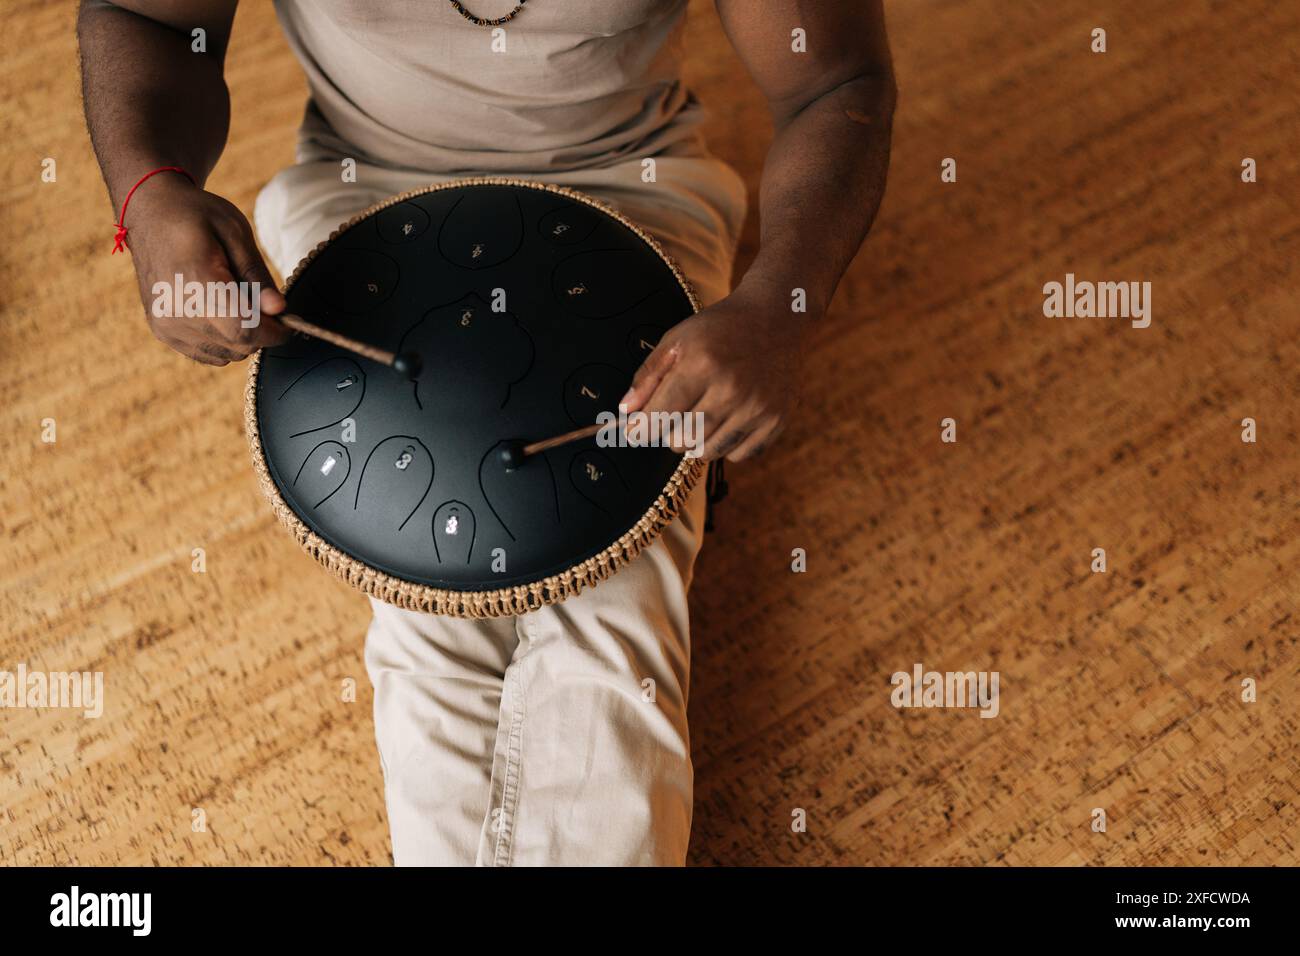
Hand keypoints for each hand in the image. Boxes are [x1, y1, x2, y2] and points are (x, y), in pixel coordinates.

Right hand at [121, 175, 288, 365]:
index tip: (288, 321)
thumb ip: (257, 274)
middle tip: (260, 300)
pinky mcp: (163, 331)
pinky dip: (223, 340)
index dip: (275, 332)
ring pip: (227, 353)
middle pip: (239, 345)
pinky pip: (208, 353)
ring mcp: (166, 324)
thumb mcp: (235, 231)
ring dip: (242, 335)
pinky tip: (218, 309)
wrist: (149, 213)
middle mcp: (176, 310)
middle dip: (261, 330)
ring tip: (234, 299)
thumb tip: (279, 309)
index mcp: (196, 281)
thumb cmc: (195, 215)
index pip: (246, 329)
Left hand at [621, 281, 806, 461]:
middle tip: (676, 415)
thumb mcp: (677, 339)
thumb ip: (648, 376)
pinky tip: (727, 421)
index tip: (635, 432)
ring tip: (700, 417)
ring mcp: (756, 408)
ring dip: (695, 441)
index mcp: (701, 365)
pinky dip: (725, 445)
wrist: (776, 318)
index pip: (659, 416)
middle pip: (681, 440)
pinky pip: (737, 455)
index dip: (641, 429)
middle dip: (669, 432)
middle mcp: (730, 390)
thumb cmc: (720, 328)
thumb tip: (626, 413)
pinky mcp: (775, 421)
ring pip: (707, 452)